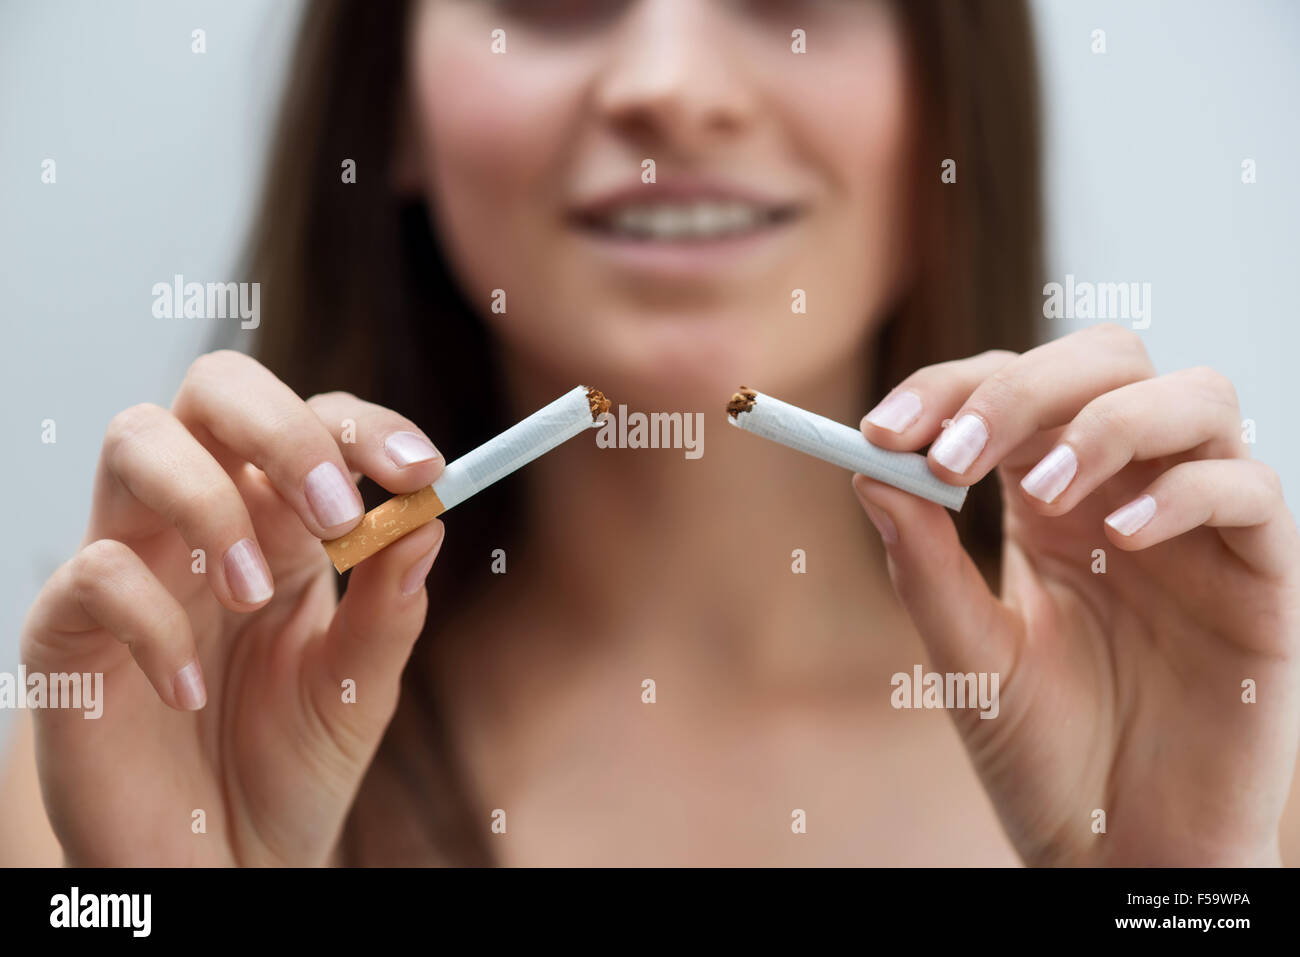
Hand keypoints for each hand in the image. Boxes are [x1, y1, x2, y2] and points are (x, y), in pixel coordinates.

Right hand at [21, 350, 446, 864]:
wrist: (218, 868)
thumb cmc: (289, 768)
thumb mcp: (358, 691)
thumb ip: (390, 609)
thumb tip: (428, 520)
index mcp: (284, 525)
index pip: (316, 422)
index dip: (367, 428)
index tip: (426, 472)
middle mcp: (206, 521)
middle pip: (216, 390)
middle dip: (283, 429)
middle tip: (337, 515)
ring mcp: (135, 563)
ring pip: (137, 441)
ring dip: (211, 500)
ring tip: (256, 596)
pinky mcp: (69, 627)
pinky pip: (94, 573)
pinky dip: (153, 621)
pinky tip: (191, 692)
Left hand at [853, 323, 1299, 865]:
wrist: (1121, 853)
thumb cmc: (1044, 753)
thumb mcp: (968, 657)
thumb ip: (925, 564)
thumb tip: (867, 468)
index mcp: (1050, 500)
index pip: (1011, 385)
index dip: (949, 388)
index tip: (880, 430)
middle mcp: (1128, 492)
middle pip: (1104, 361)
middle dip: (1021, 387)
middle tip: (952, 456)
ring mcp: (1201, 527)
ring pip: (1197, 395)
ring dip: (1105, 423)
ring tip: (1037, 495)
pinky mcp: (1266, 576)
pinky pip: (1249, 487)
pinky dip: (1181, 492)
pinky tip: (1118, 539)